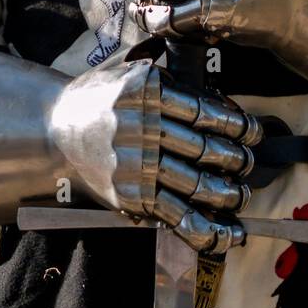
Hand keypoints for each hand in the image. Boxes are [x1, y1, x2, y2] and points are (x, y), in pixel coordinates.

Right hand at [57, 45, 261, 253]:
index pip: (203, 111)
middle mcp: (140, 126)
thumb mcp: (128, 73)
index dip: (236, 124)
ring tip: (242, 195)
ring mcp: (134, 164)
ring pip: (195, 183)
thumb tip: (218, 98)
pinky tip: (231, 235)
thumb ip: (167, 79)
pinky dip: (209, 229)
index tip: (254, 132)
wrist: (52, 130)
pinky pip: (177, 215)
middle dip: (236, 160)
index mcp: (145, 90)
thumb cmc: (97, 99)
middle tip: (250, 164)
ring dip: (228, 194)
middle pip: (204, 148)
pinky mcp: (130, 195)